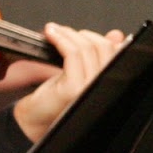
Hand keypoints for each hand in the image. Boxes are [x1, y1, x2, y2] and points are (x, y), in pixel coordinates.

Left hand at [12, 24, 125, 142]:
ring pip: (87, 49)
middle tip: (63, 31)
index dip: (102, 38)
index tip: (83, 33)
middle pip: (104, 48)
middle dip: (83, 34)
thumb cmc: (54, 99)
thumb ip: (94, 56)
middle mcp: (105, 90)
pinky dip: (60, 39)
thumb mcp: (78, 73)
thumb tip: (115, 35)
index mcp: (110, 85)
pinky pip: (72, 55)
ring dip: (68, 34)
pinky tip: (50, 35)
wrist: (35, 121)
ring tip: (54, 31)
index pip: (117, 53)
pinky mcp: (74, 89)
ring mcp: (90, 89)